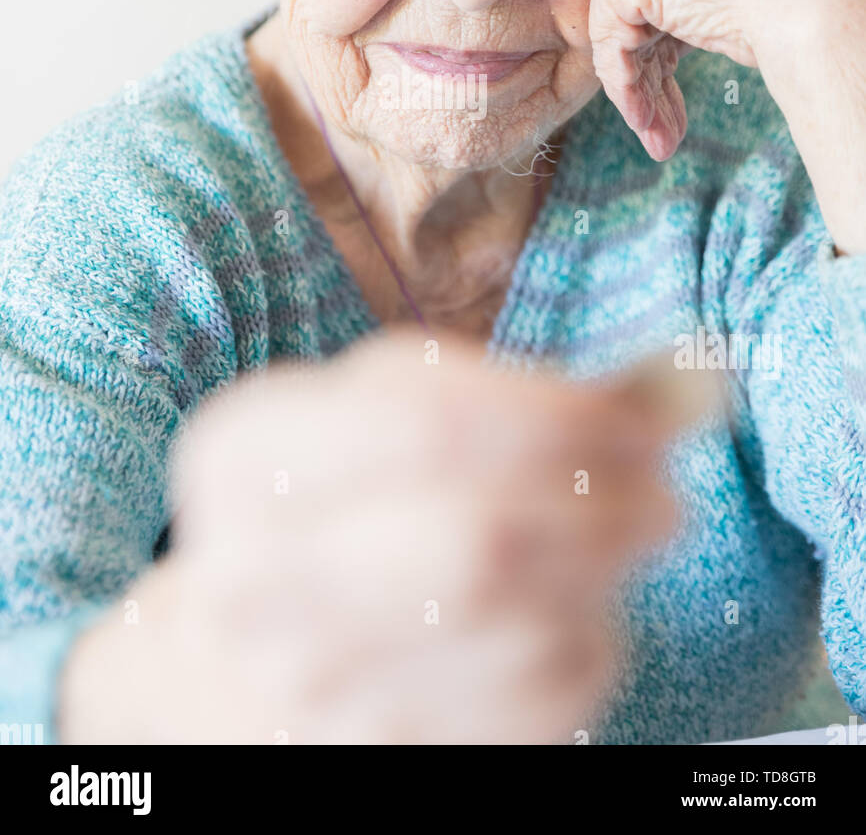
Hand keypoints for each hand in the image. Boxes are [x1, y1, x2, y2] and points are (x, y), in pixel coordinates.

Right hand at [59, 328, 682, 744]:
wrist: (230, 673)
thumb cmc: (334, 512)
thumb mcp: (373, 421)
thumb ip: (504, 392)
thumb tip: (681, 377)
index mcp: (242, 456)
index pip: (429, 421)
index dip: (564, 417)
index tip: (642, 417)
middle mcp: (251, 578)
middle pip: (479, 540)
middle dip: (600, 509)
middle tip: (663, 487)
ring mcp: (310, 687)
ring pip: (516, 630)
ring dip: (601, 572)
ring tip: (627, 535)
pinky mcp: (384, 757)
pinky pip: (530, 699)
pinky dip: (583, 642)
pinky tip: (576, 610)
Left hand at [587, 0, 833, 160]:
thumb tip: (644, 24)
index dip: (659, 25)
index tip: (671, 69)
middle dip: (649, 64)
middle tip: (663, 114)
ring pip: (616, 25)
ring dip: (641, 89)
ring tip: (660, 132)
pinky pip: (610, 46)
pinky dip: (629, 92)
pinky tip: (652, 126)